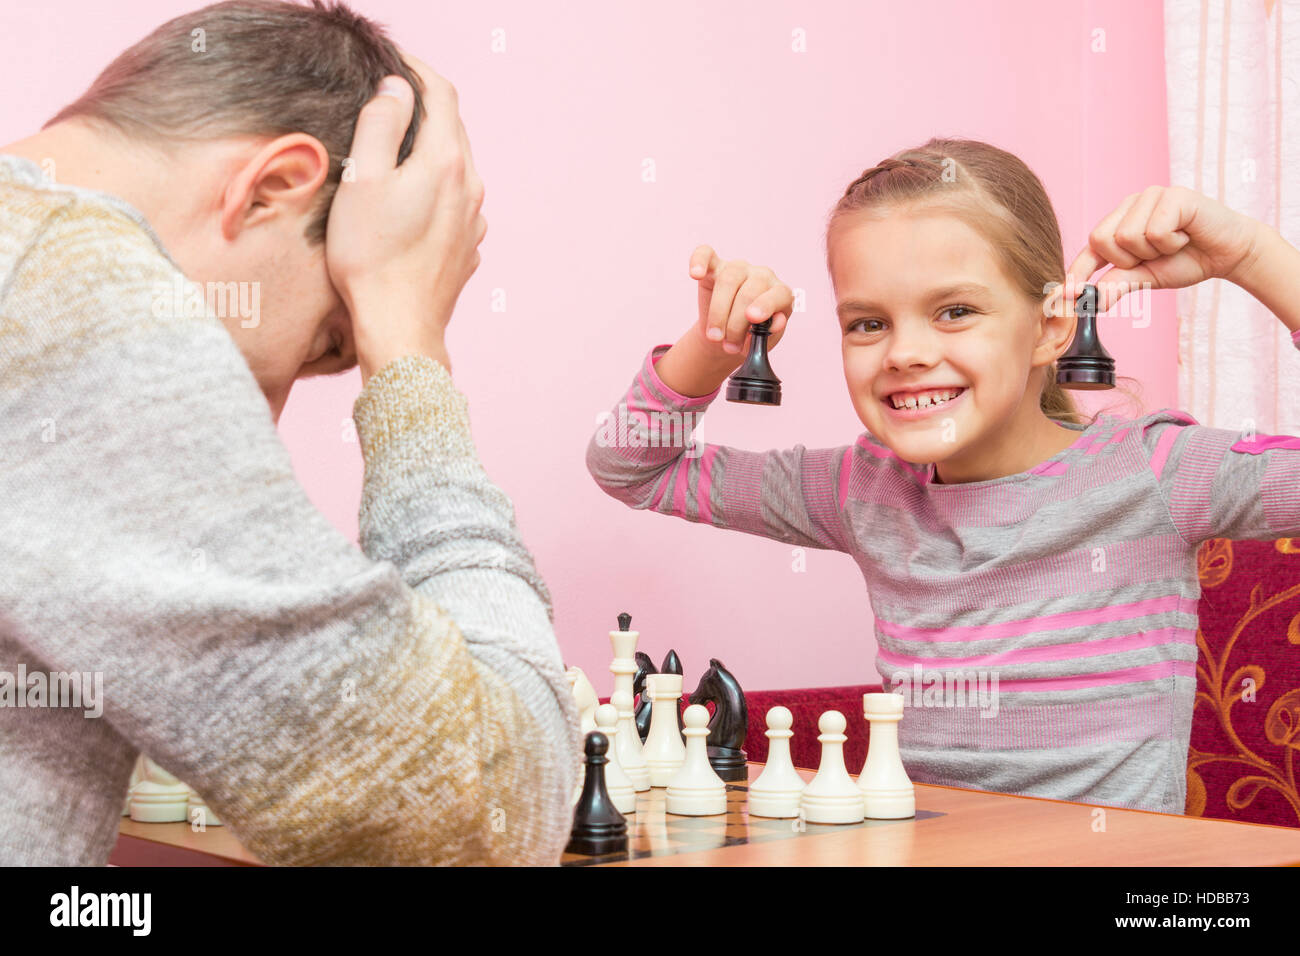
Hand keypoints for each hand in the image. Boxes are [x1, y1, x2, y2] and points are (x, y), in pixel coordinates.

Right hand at [325, 52, 485, 367]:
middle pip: (453, 130)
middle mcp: (472, 187)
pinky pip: (455, 204)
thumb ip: (380, 124)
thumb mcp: (362, 179)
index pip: (442, 94)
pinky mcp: (468, 248)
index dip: (418, 70)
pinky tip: (409, 204)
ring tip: (395, 155)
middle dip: (424, 109)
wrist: (399, 327)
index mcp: (447, 161)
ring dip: (430, 152)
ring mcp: (474, 220)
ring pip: (457, 168)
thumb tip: (397, 89)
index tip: (394, 63)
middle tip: (389, 102)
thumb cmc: (371, 257)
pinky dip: (435, 189)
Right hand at [687, 245, 793, 357]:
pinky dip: (698, 261)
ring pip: (728, 279)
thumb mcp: (763, 342)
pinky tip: (695, 274)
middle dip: (736, 323)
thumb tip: (774, 323)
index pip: (778, 294)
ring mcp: (739, 268)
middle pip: (749, 292)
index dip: (766, 305)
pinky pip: (706, 254)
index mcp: (780, 294)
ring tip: (714, 336)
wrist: (728, 337)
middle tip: (730, 346)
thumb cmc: (749, 338)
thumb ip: (770, 335)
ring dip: (718, 312)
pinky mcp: (715, 266)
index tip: (753, 318)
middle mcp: (762, 276)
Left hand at [1065, 185, 1261, 312]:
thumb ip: (1117, 285)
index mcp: (1118, 224)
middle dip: (1127, 261)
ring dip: (1153, 252)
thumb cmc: (1185, 261)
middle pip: (1102, 240)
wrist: (1228, 253)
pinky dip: (1171, 242)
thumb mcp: (1144, 278)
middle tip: (1155, 256)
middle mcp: (1130, 206)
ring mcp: (1150, 196)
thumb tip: (1091, 302)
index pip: (1089, 249)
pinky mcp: (1173, 195)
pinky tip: (1186, 234)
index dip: (1076, 272)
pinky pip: (1155, 231)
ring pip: (1128, 236)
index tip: (1063, 296)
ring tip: (1174, 244)